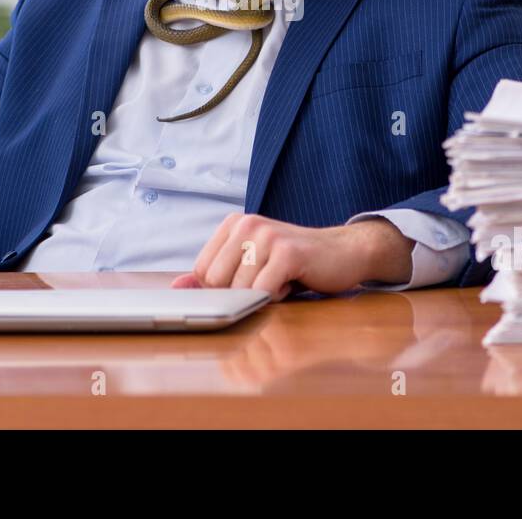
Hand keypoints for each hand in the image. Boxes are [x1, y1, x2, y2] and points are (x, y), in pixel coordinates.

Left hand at [170, 213, 411, 301]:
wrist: (344, 252)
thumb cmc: (295, 263)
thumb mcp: (250, 267)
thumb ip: (213, 275)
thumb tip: (177, 286)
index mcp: (233, 224)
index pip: (202, 271)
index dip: (222, 288)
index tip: (247, 283)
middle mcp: (247, 224)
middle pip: (217, 282)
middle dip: (241, 293)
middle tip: (268, 281)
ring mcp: (267, 235)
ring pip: (240, 289)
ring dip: (262, 295)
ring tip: (282, 279)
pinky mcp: (287, 252)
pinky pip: (263, 290)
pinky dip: (277, 297)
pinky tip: (292, 282)